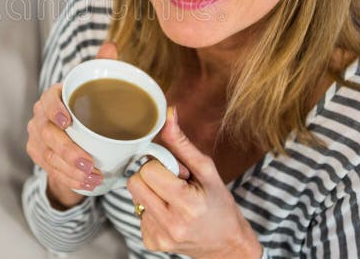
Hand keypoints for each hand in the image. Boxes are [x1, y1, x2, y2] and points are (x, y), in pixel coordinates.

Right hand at [25, 42, 118, 208]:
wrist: (73, 133)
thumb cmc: (85, 106)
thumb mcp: (92, 88)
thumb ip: (101, 67)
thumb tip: (110, 47)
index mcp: (52, 97)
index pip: (49, 100)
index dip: (55, 110)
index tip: (69, 121)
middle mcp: (40, 117)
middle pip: (48, 135)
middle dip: (68, 151)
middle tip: (90, 162)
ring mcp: (37, 138)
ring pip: (49, 156)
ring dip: (71, 170)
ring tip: (94, 177)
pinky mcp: (39, 156)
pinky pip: (51, 170)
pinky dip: (70, 179)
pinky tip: (88, 184)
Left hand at [126, 108, 262, 257]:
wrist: (226, 244)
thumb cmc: (219, 204)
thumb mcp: (207, 171)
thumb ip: (183, 144)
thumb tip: (168, 114)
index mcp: (187, 204)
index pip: (148, 171)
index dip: (161, 166)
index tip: (178, 173)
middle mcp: (170, 224)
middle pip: (135, 183)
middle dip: (151, 177)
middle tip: (173, 184)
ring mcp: (159, 236)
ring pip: (134, 197)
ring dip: (150, 192)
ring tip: (173, 199)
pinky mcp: (151, 242)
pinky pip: (137, 213)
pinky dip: (151, 208)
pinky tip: (170, 213)